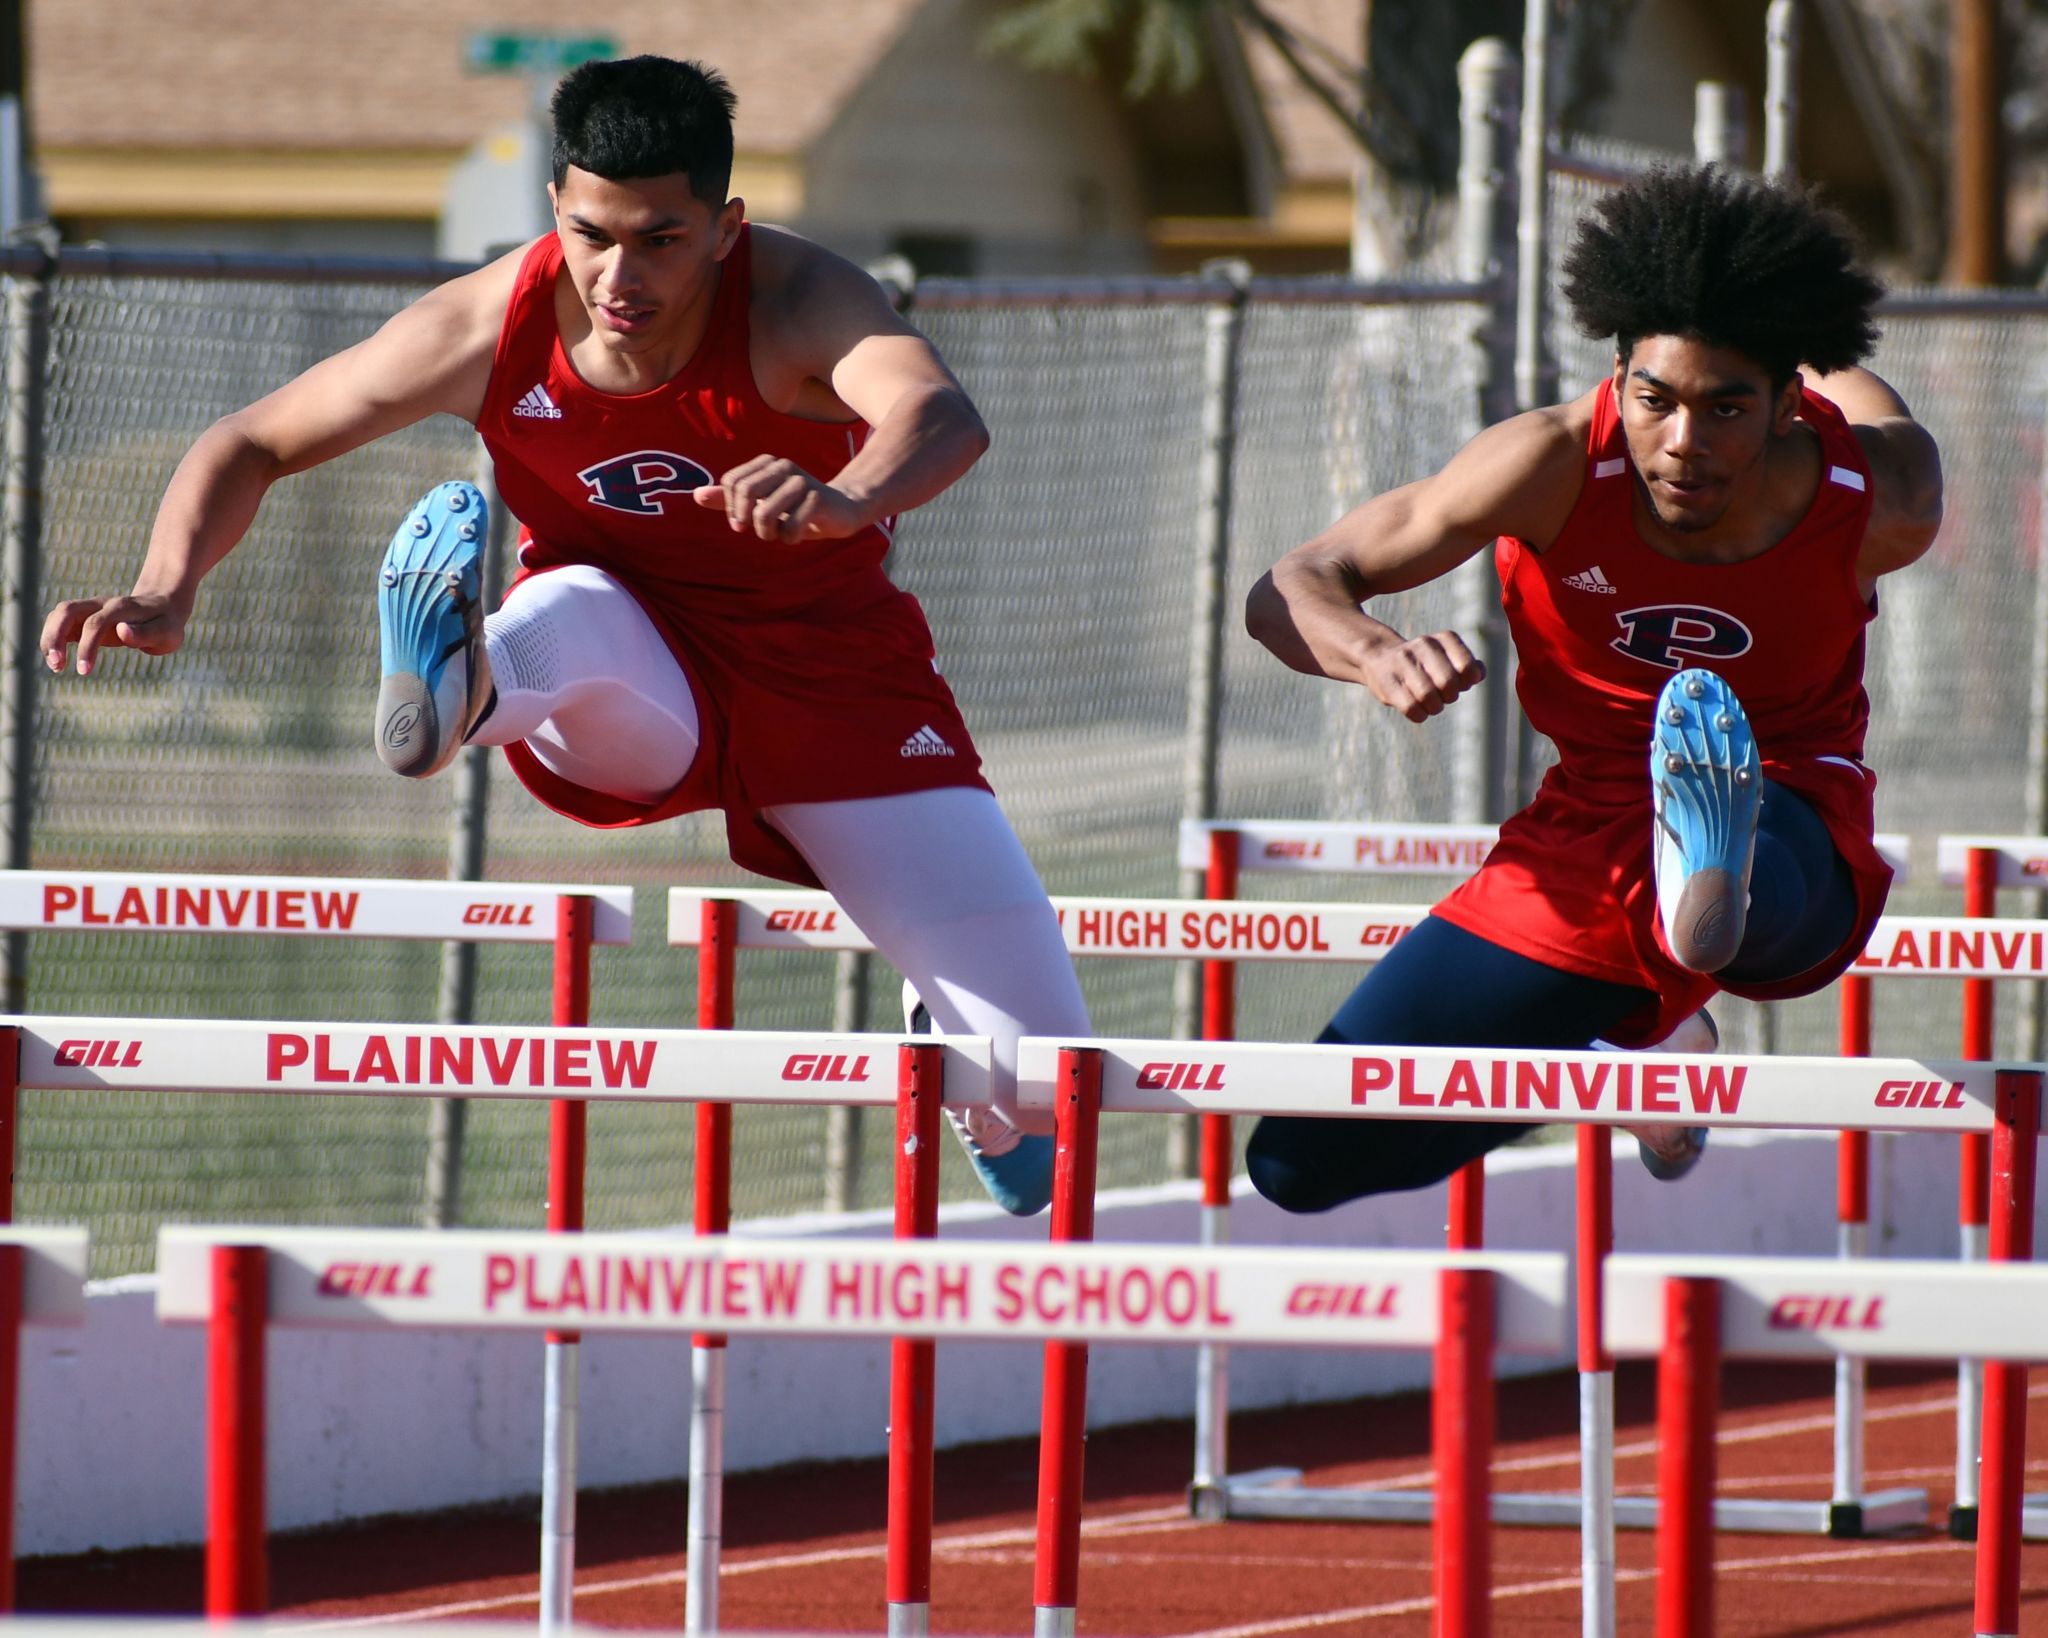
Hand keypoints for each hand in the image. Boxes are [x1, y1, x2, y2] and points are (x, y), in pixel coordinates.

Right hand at [41, 592, 189, 675]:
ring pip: (58, 614)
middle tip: (56, 666)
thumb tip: (121, 631)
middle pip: (66, 610)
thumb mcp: (167, 632)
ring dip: (49, 638)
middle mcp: (102, 604)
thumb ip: (145, 633)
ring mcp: (91, 608)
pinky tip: (57, 660)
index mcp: (122, 608)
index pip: (96, 623)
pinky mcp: (85, 617)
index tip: (83, 671)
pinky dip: (53, 639)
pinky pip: (61, 623)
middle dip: (54, 636)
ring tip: (55, 667)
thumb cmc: (166, 623)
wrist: (164, 606)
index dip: (86, 646)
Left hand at [692, 455, 872, 542]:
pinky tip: (798, 535)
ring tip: (778, 534)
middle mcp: (783, 466)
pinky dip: (790, 538)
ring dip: (768, 533)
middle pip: (745, 492)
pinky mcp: (818, 498)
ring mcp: (802, 481)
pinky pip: (791, 527)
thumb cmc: (795, 508)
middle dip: (747, 520)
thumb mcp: (760, 504)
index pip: (732, 482)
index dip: (731, 507)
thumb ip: (729, 500)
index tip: (741, 522)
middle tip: (758, 531)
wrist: (840, 511)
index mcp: (767, 463)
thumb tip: (696, 496)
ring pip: (765, 513)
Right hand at [1356, 630, 1484, 721]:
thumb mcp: (1449, 658)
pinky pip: (1411, 708)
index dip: (1466, 682)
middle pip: (1448, 684)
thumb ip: (1469, 666)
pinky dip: (1420, 715)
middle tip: (1443, 696)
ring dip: (1434, 708)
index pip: (1468, 667)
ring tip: (1430, 704)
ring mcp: (1403, 662)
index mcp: (1444, 639)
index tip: (1459, 683)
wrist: (1379, 658)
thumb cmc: (1425, 665)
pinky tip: (1417, 710)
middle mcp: (1424, 645)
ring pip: (1429, 697)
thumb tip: (1478, 674)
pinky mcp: (1387, 682)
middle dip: (1450, 696)